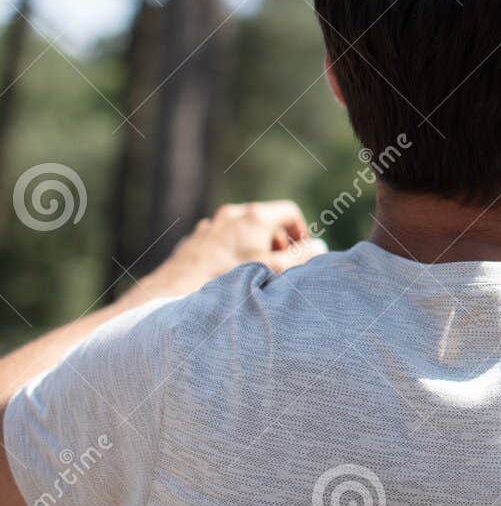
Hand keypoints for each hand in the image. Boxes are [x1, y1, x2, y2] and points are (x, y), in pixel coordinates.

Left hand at [134, 201, 325, 303]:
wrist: (176, 293)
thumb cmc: (229, 281)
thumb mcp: (275, 270)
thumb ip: (302, 257)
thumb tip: (319, 247)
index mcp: (256, 217)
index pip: (290, 212)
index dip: (301, 231)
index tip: (300, 251)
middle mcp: (233, 215)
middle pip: (266, 220)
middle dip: (277, 241)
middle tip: (279, 264)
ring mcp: (211, 226)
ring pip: (242, 231)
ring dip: (253, 246)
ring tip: (253, 271)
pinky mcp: (195, 240)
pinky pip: (221, 240)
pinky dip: (231, 251)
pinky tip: (227, 275)